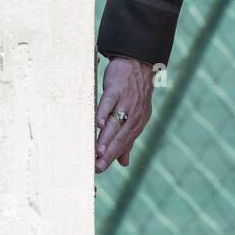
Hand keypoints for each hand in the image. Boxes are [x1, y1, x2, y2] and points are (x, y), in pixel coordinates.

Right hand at [95, 55, 154, 172]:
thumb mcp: (135, 117)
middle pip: (120, 136)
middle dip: (108, 153)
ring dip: (106, 137)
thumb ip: (128, 140)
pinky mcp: (117, 89)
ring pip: (115, 122)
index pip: (124, 143)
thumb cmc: (134, 93)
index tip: (100, 169)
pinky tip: (97, 123)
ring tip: (98, 152)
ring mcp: (126, 101)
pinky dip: (103, 112)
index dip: (112, 157)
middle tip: (97, 167)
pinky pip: (109, 102)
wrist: (138, 64)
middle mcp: (134, 114)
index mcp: (138, 123)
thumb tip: (123, 163)